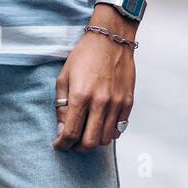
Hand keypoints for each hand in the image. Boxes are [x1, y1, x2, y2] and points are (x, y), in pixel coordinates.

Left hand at [52, 27, 134, 151]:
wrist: (111, 40)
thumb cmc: (85, 56)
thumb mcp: (64, 76)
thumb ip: (62, 104)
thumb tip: (62, 129)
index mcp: (81, 96)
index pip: (71, 133)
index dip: (62, 144)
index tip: (58, 144)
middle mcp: (101, 102)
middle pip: (90, 142)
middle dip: (77, 148)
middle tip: (71, 143)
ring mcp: (117, 103)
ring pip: (106, 139)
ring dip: (94, 141)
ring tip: (86, 133)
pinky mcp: (128, 102)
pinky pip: (119, 129)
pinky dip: (109, 133)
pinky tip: (101, 125)